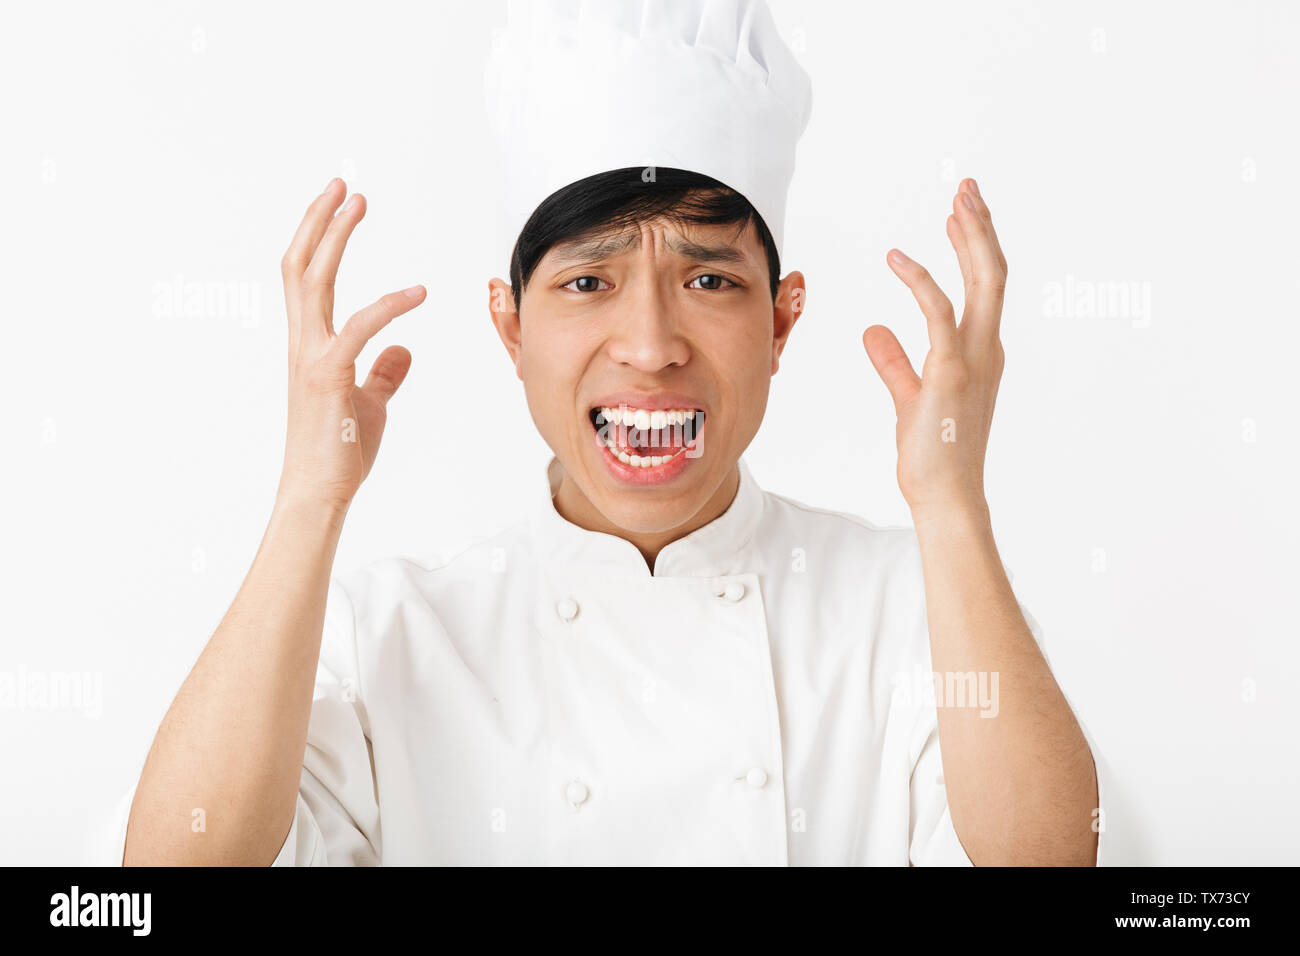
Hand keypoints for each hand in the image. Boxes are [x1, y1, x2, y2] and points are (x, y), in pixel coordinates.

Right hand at [276, 178, 426, 511]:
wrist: (319, 493)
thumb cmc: (340, 452)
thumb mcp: (370, 404)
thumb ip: (383, 373)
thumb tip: (403, 350)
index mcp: (310, 346)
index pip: (308, 280)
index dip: (320, 239)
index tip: (340, 206)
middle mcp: (303, 344)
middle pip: (301, 267)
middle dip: (320, 221)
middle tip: (342, 184)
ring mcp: (311, 358)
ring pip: (314, 282)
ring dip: (335, 238)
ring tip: (358, 203)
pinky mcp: (328, 378)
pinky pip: (359, 329)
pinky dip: (387, 305)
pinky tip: (418, 292)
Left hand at [862, 178, 1005, 517]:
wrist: (946, 497)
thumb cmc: (932, 454)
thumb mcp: (910, 398)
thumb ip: (894, 362)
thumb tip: (874, 331)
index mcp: (981, 353)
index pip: (985, 286)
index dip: (975, 246)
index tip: (959, 214)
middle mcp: (986, 349)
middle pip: (993, 273)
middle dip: (981, 227)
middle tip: (967, 188)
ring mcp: (974, 360)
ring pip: (983, 283)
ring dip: (970, 239)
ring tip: (955, 203)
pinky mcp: (950, 373)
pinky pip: (939, 315)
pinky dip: (920, 280)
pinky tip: (897, 257)